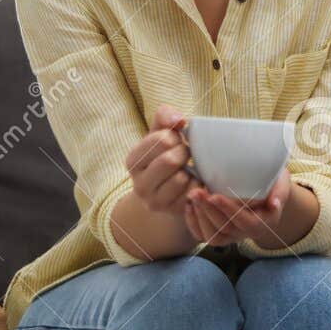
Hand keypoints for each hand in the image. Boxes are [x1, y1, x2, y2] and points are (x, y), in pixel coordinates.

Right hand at [124, 104, 198, 219]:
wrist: (167, 191)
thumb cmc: (165, 155)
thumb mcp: (160, 133)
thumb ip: (165, 117)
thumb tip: (178, 120)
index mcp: (133, 161)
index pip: (160, 140)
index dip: (175, 136)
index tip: (176, 139)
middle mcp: (139, 184)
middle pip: (170, 160)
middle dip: (184, 152)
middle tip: (186, 152)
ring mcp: (155, 202)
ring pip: (181, 178)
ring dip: (191, 170)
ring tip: (188, 167)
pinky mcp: (173, 212)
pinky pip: (193, 192)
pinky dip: (198, 183)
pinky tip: (193, 181)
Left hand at [180, 166, 311, 249]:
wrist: (266, 192)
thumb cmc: (273, 183)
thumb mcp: (281, 182)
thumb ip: (280, 191)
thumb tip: (275, 203)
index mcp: (264, 222)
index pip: (245, 222)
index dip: (229, 211)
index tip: (215, 196)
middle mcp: (247, 233)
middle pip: (225, 229)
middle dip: (209, 211)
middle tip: (197, 191)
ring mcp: (232, 235)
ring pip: (213, 236)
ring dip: (199, 216)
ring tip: (193, 195)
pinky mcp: (219, 232)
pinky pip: (203, 236)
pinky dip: (193, 222)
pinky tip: (189, 204)